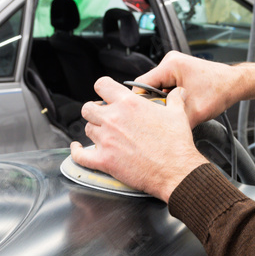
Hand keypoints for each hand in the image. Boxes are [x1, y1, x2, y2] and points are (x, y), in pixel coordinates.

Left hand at [70, 77, 208, 201]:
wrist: (175, 170)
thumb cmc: (176, 143)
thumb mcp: (177, 114)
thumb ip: (174, 100)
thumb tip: (177, 92)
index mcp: (128, 104)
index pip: (102, 85)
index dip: (102, 89)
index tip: (105, 94)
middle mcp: (113, 119)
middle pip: (88, 108)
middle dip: (93, 111)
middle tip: (102, 117)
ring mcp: (106, 140)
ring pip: (87, 129)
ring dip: (93, 131)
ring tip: (103, 135)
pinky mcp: (104, 160)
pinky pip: (80, 155)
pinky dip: (77, 152)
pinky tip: (77, 148)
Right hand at [134, 51, 254, 126]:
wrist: (236, 84)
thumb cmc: (220, 91)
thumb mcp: (195, 112)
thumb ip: (174, 120)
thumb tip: (158, 132)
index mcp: (171, 65)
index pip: (141, 84)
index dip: (140, 104)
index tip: (144, 118)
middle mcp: (169, 62)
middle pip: (147, 87)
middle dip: (153, 104)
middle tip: (159, 119)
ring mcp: (173, 66)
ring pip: (155, 88)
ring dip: (162, 102)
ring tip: (171, 113)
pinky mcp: (178, 72)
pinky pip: (164, 87)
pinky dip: (168, 99)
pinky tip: (176, 107)